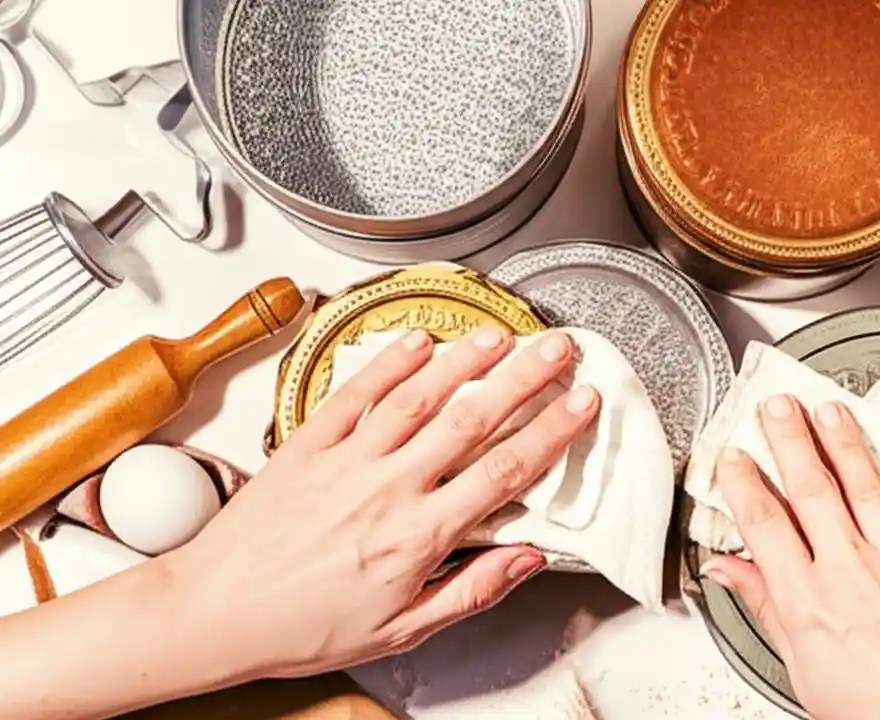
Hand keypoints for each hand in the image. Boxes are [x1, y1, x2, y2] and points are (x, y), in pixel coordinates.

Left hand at [165, 326, 599, 680]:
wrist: (215, 613)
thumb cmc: (303, 627)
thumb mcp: (402, 629)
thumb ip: (472, 590)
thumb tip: (527, 559)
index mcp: (418, 537)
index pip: (503, 472)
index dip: (551, 432)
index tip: (581, 404)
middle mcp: (388, 489)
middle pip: (471, 420)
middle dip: (522, 379)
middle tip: (557, 349)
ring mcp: (347, 461)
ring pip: (418, 396)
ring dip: (464, 360)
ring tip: (500, 334)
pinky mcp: (307, 444)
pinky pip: (355, 394)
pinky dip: (388, 363)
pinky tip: (417, 341)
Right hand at [701, 396, 879, 719]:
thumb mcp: (802, 673)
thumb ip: (767, 610)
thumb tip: (727, 573)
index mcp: (810, 600)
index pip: (765, 523)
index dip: (744, 482)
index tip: (734, 455)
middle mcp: (853, 571)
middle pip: (811, 490)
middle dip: (790, 439)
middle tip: (777, 404)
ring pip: (867, 487)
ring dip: (846, 443)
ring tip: (831, 410)